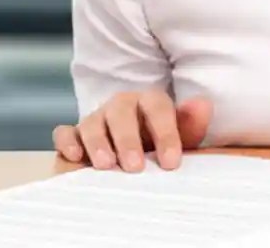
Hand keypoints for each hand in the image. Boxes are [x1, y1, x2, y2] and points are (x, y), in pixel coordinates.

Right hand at [52, 92, 211, 171]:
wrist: (133, 148)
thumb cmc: (158, 143)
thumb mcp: (180, 137)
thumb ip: (190, 124)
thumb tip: (204, 104)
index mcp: (149, 102)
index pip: (157, 108)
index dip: (165, 134)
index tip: (171, 162)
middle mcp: (120, 106)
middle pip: (121, 113)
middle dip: (127, 140)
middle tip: (135, 167)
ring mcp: (96, 119)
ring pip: (91, 123)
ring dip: (97, 143)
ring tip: (106, 165)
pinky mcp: (75, 135)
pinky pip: (65, 133)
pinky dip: (67, 142)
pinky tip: (75, 156)